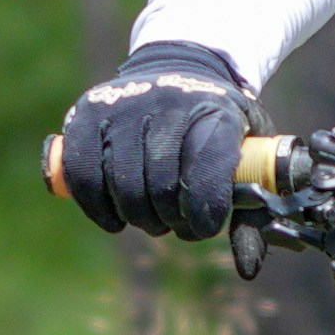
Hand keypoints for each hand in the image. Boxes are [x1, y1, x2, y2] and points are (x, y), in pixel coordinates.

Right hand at [60, 40, 257, 237]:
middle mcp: (167, 104)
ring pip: (121, 184)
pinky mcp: (87, 113)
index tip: (204, 225)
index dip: (205, 213)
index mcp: (216, 111)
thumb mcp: (248, 155)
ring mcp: (123, 106)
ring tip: (151, 218)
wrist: (180, 65)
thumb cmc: (218, 123)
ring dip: (137, 217)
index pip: (207, 172)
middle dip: (170, 219)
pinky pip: (81, 174)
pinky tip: (116, 219)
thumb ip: (252, 213)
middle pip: (161, 186)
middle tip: (176, 223)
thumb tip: (249, 268)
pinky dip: (97, 207)